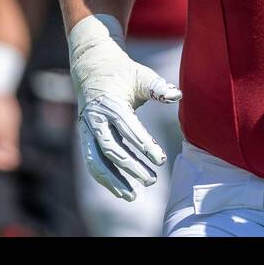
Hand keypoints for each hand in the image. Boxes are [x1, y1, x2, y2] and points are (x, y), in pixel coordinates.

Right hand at [68, 15, 180, 201]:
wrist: (92, 67)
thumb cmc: (122, 73)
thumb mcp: (141, 76)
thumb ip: (158, 87)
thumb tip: (177, 95)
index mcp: (111, 104)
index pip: (128, 129)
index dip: (144, 145)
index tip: (160, 160)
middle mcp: (96, 119)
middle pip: (111, 149)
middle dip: (131, 167)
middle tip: (152, 180)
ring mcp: (87, 129)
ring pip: (96, 160)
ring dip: (112, 180)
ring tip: (132, 197)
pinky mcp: (86, 137)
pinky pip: (92, 161)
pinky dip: (104, 177)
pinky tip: (121, 190)